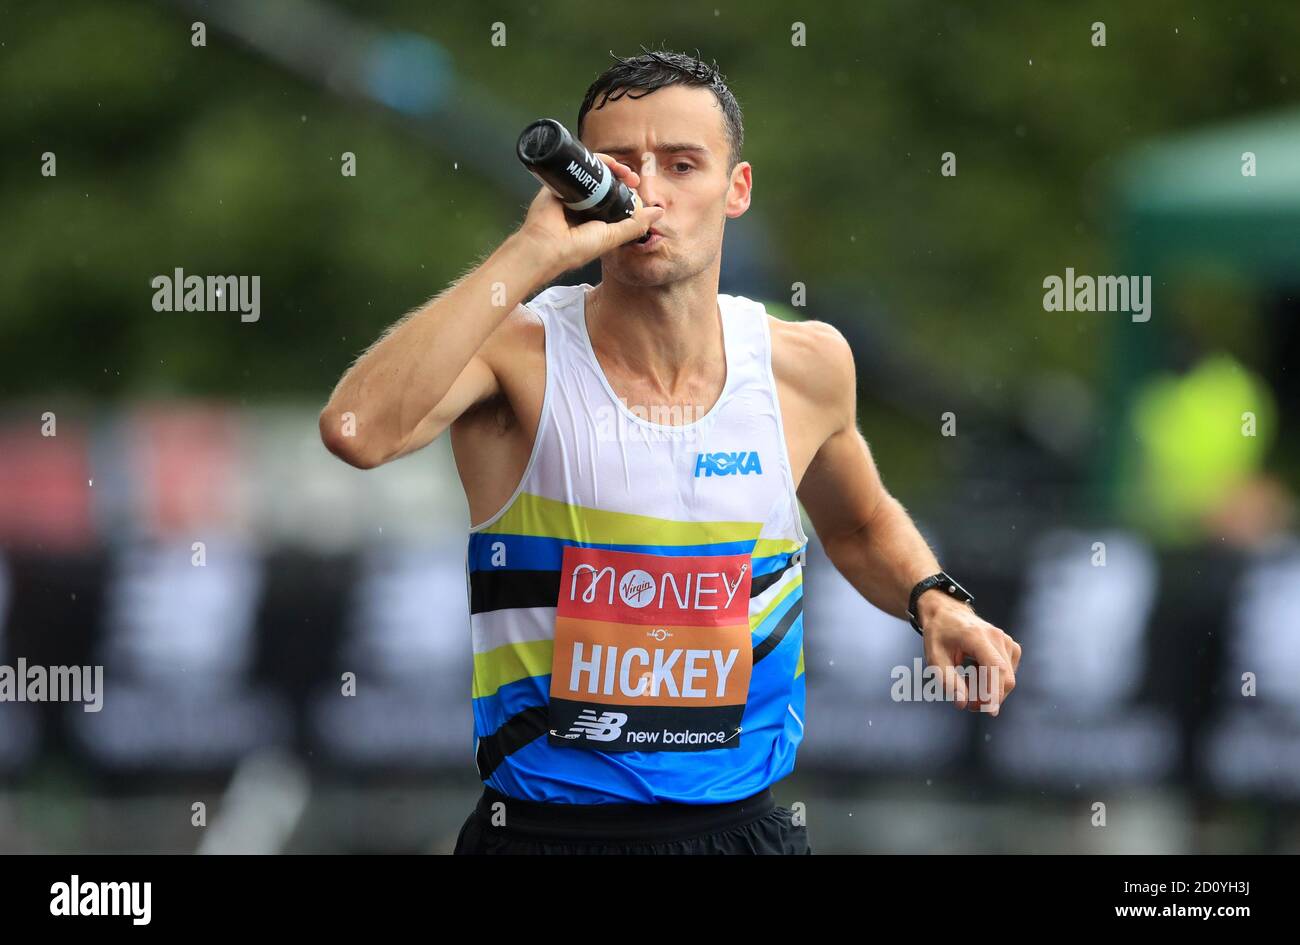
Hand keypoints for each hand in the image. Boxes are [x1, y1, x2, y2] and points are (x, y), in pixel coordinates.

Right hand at [512, 153, 663, 275]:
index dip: (627, 191)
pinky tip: (606, 162)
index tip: (637, 188)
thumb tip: (659, 212)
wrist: (546, 246)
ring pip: (594, 171)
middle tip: (632, 176)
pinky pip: (579, 164)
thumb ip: (635, 225)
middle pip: (605, 181)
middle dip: (622, 176)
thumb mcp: (612, 237)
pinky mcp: (559, 181)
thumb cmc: (576, 248)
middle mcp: (583, 203)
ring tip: (623, 170)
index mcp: (594, 217)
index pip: (614, 197)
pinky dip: (594, 158)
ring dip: (612, 166)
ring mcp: (571, 191)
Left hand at [919, 593, 1020, 714]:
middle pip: (1005, 677)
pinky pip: (1007, 673)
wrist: (947, 613)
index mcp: (977, 636)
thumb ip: (948, 681)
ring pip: (1007, 678)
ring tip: (966, 683)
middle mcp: (997, 637)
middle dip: (989, 697)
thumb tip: (963, 703)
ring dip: (989, 689)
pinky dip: (993, 680)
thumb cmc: (939, 635)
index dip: (995, 692)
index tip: (990, 711)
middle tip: (968, 704)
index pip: (995, 668)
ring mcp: (1007, 641)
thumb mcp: (934, 658)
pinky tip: (976, 674)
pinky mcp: (1011, 647)